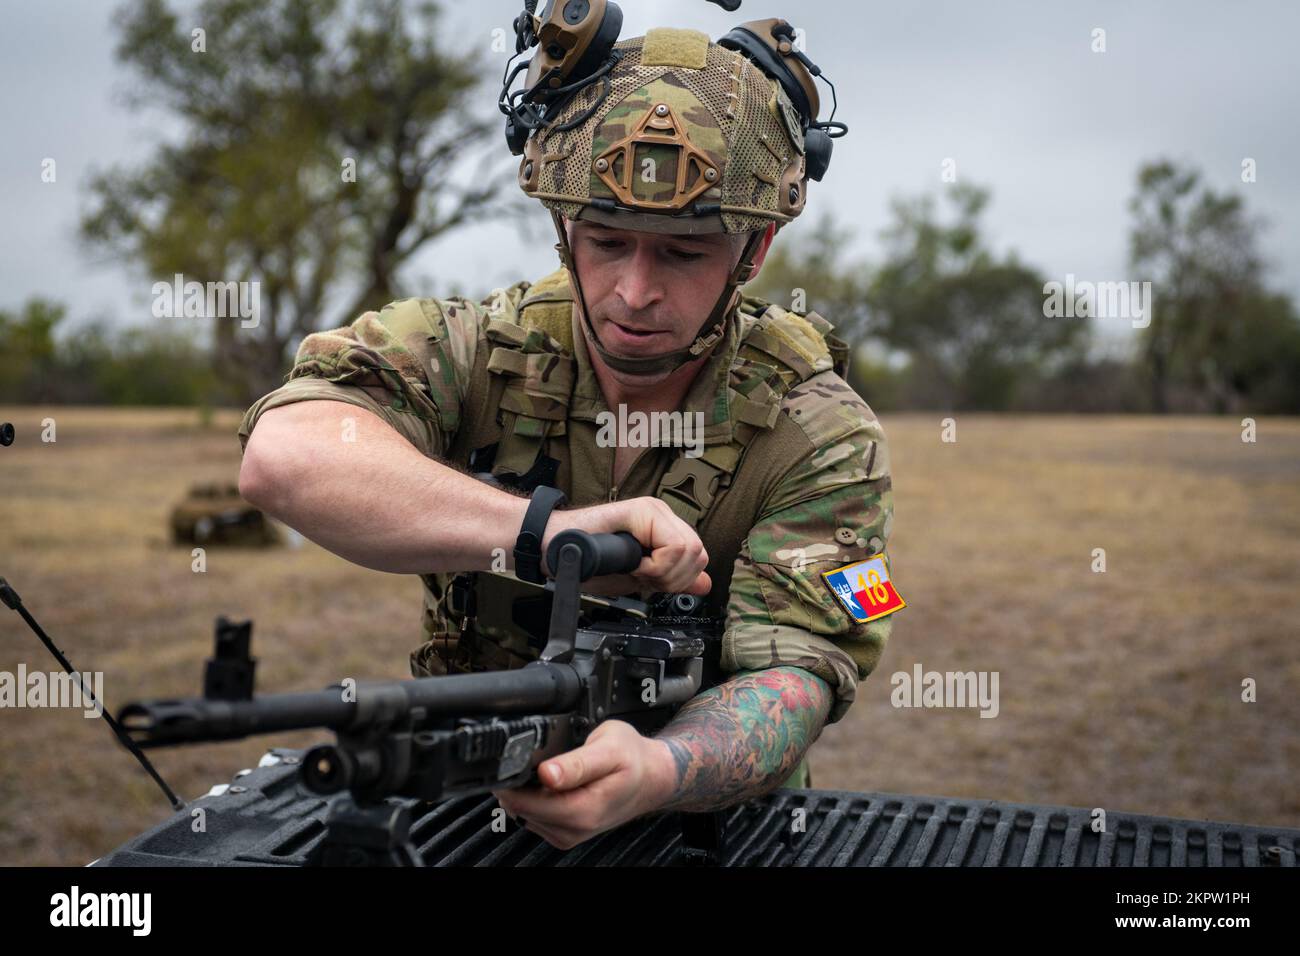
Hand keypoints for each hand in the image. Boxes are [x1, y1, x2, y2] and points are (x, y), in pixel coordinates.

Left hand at [491, 720, 676, 850]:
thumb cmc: (634, 759)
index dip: (510, 781)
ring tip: (548, 766)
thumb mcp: (608, 749)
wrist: (652, 777)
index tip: (511, 758)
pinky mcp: (566, 832)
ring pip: (524, 814)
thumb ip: (576, 764)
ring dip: (526, 791)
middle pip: (520, 809)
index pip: (524, 803)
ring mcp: (569, 834)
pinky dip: (535, 798)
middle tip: (531, 755)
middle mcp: (574, 830)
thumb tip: (546, 774)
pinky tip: (551, 782)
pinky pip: (535, 817)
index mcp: (582, 811)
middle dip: (517, 784)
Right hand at [541, 497, 710, 596]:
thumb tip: (705, 583)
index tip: (648, 583)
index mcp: (664, 528)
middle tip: (641, 577)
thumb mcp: (638, 579)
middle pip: (698, 554)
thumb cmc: (587, 561)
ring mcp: (652, 510)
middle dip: (672, 578)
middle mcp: (662, 515)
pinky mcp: (641, 510)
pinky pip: (672, 546)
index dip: (677, 580)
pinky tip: (631, 564)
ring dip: (660, 572)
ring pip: (688, 550)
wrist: (554, 551)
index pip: (698, 559)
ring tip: (634, 569)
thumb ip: (672, 579)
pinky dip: (653, 566)